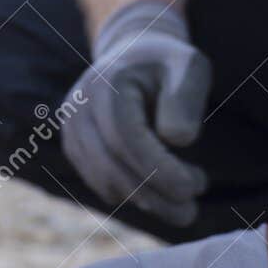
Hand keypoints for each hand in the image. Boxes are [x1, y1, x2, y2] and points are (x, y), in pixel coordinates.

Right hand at [62, 0, 211, 225]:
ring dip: (147, 203)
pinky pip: (102, 185)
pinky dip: (134, 196)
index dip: (160, 169)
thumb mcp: (189, 67)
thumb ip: (186, 98)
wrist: (132, 55)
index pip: (126, 139)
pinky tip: (161, 193)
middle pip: (112, 167)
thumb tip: (176, 140)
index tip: (196, 185)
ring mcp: (71, 130)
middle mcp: (79, 108)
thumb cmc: (168, 64)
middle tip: (192, 212)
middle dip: (155, 196)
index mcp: (105, 84)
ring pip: (105, 182)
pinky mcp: (75, 149)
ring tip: (184, 206)